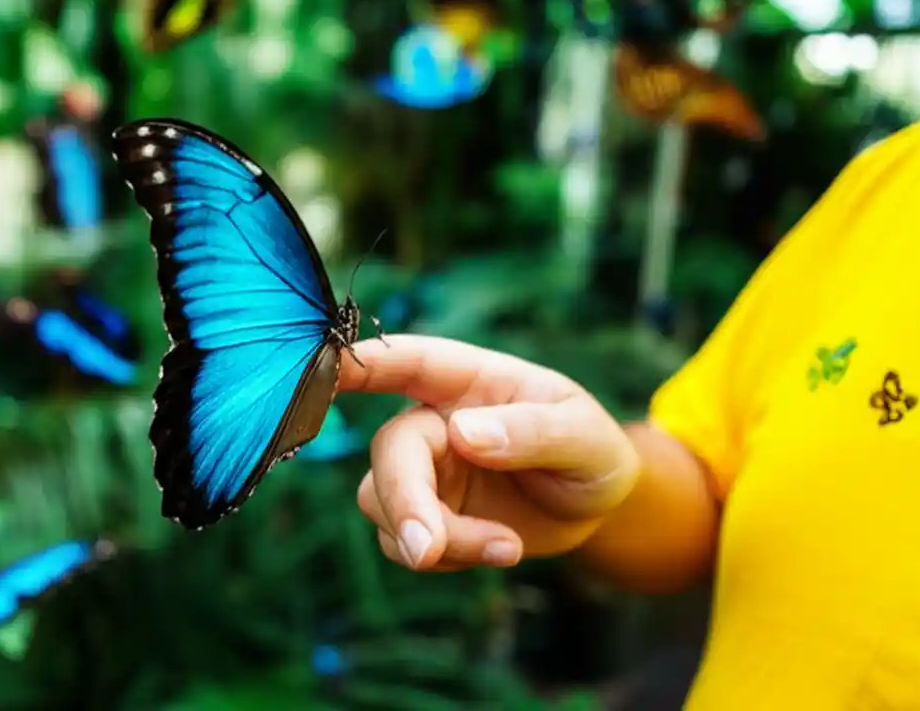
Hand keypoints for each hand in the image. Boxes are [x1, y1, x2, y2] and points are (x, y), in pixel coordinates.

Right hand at [340, 335, 640, 571]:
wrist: (594, 508)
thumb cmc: (591, 452)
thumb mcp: (584, 435)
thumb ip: (531, 431)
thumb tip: (464, 434)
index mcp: (469, 380)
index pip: (407, 361)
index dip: (360, 363)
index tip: (326, 371)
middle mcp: (435, 420)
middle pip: (389, 451)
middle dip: (405, 503)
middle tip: (430, 551)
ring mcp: (425, 470)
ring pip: (384, 502)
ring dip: (435, 538)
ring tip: (507, 549)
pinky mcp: (424, 515)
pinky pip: (403, 541)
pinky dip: (446, 558)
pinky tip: (500, 551)